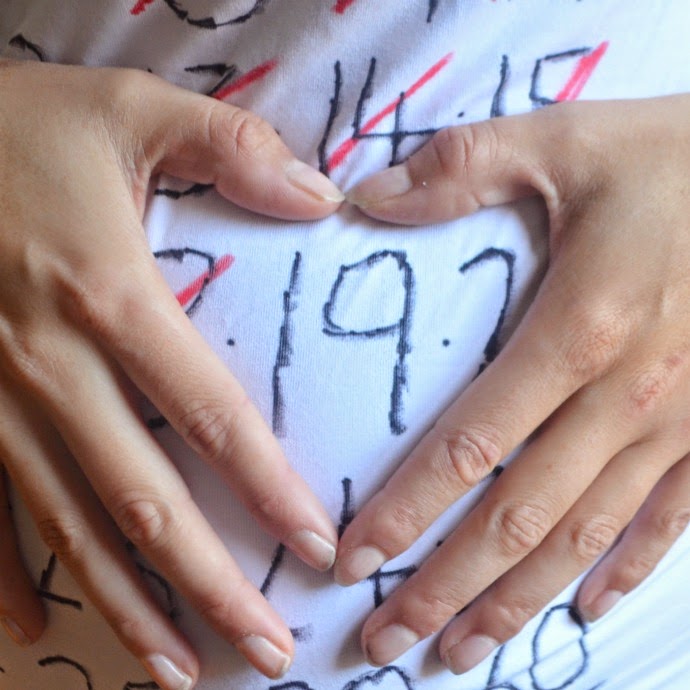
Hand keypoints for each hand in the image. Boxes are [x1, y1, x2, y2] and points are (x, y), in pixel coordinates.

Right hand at [0, 58, 342, 686]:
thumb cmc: (12, 124)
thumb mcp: (129, 110)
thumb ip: (233, 148)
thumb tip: (322, 198)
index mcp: (108, 298)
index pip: (212, 417)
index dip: (268, 489)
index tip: (313, 548)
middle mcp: (48, 368)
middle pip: (145, 501)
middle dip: (210, 586)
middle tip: (266, 652)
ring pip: (68, 527)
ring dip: (126, 607)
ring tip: (180, 671)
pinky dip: (3, 579)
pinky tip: (31, 634)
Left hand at [338, 96, 689, 673]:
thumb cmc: (680, 157)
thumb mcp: (563, 140)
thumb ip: (460, 168)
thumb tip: (364, 197)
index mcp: (577, 332)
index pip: (466, 448)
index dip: (403, 511)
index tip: (352, 560)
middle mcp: (626, 399)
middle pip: (517, 519)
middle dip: (445, 588)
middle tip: (387, 641)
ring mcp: (679, 426)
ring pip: (584, 540)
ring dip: (517, 603)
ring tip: (461, 652)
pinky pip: (669, 523)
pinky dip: (622, 572)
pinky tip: (583, 610)